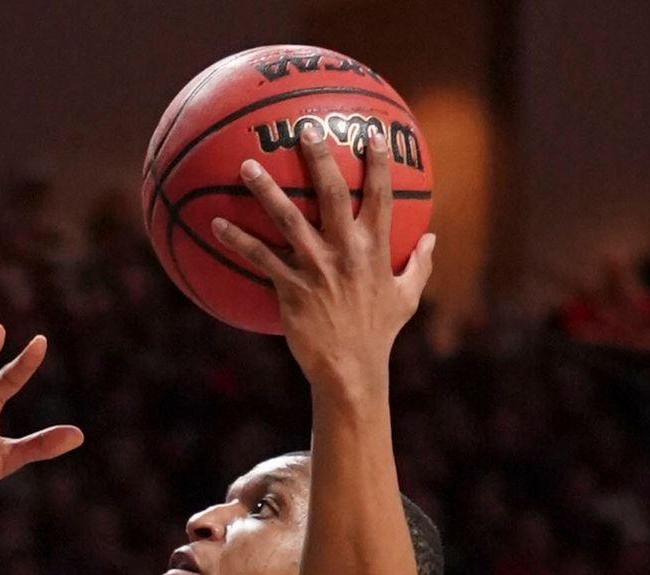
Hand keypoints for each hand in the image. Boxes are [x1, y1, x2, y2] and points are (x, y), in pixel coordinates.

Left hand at [208, 125, 435, 392]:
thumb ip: (420, 264)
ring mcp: (316, 268)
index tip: (371, 133)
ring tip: (246, 165)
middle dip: (319, 158)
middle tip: (304, 128)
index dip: (378, 164)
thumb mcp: (408, 298)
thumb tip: (433, 238)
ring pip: (288, 219)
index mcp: (376, 249)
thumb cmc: (378, 333)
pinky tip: (215, 223)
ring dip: (266, 190)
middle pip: (332, 194)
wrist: (350, 370)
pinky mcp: (290, 288)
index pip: (381, 196)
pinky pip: (259, 257)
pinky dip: (237, 239)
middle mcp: (346, 251)